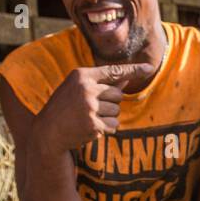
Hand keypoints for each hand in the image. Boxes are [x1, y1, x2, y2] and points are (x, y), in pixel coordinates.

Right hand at [32, 63, 153, 152]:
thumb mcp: (79, 90)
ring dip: (108, 118)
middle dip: (111, 103)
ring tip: (88, 118)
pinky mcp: (93, 124)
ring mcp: (89, 107)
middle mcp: (86, 89)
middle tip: (92, 109)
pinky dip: (106, 129)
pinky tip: (90, 128)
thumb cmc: (65, 108)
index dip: (134, 70)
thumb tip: (125, 81)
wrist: (48, 131)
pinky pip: (113, 126)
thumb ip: (100, 85)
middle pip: (118, 95)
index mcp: (82, 75)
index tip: (150, 68)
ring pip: (117, 112)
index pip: (114, 71)